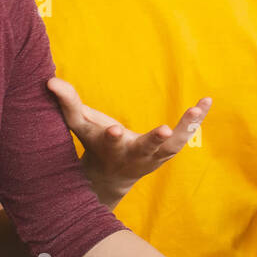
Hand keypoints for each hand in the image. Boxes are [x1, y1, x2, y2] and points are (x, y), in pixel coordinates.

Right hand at [48, 76, 210, 206]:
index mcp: (109, 148)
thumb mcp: (80, 126)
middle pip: (145, 149)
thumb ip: (68, 104)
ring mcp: (154, 156)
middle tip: (165, 131)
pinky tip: (206, 101)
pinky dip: (196, 120)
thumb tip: (50, 80)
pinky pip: (186, 136)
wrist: (113, 176)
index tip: (114, 130)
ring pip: (172, 145)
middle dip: (153, 141)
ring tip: (197, 108)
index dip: (111, 137)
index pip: (108, 142)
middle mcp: (133, 155)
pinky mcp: (168, 152)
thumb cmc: (94, 144)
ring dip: (186, 128)